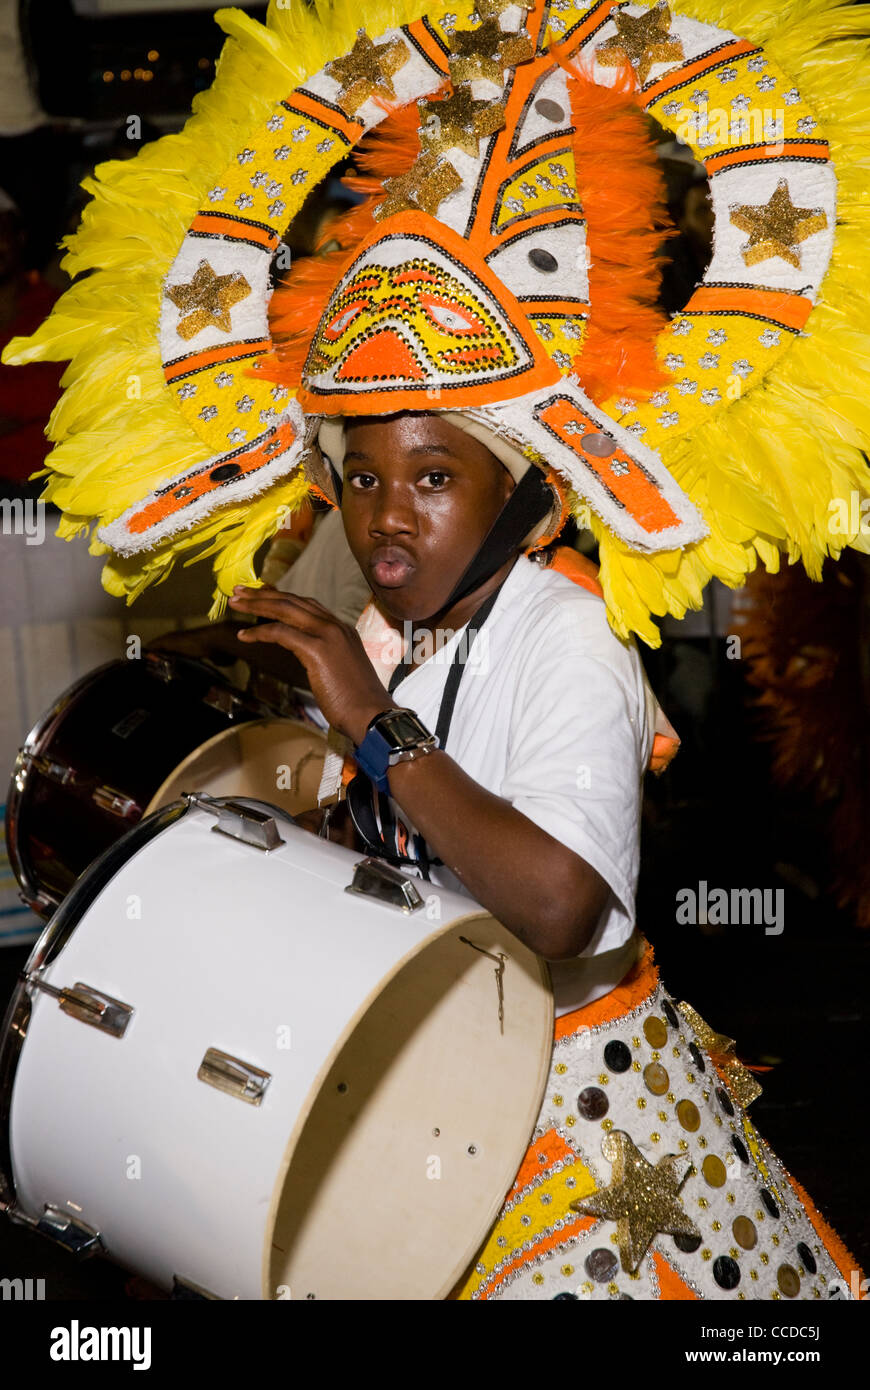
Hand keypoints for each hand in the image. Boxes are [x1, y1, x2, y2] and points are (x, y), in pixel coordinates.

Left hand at [228, 586, 393, 741]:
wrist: (372, 715)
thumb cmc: (357, 703)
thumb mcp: (342, 671)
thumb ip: (326, 657)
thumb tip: (308, 657)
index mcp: (343, 630)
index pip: (307, 605)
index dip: (282, 597)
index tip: (262, 593)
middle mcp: (336, 626)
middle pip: (293, 601)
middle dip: (263, 594)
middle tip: (240, 592)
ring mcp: (328, 635)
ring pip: (285, 610)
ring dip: (257, 605)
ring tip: (236, 604)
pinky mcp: (316, 650)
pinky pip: (281, 633)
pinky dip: (259, 632)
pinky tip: (244, 636)